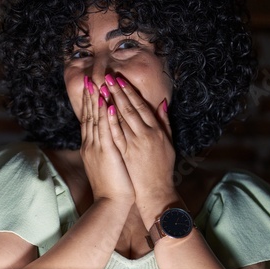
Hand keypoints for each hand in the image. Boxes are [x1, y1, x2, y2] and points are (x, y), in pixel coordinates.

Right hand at [79, 76, 134, 207]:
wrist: (110, 203)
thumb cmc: (111, 188)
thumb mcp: (105, 166)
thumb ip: (104, 151)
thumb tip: (104, 144)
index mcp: (91, 148)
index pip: (89, 121)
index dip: (88, 104)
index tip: (90, 89)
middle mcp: (91, 145)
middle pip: (89, 116)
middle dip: (89, 97)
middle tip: (89, 78)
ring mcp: (97, 148)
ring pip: (95, 120)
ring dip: (96, 100)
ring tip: (96, 83)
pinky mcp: (106, 153)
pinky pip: (105, 130)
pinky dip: (105, 116)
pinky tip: (106, 103)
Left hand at [102, 74, 177, 217]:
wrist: (155, 191)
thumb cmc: (162, 168)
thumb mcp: (168, 143)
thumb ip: (165, 122)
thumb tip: (162, 102)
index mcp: (155, 131)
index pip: (140, 106)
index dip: (130, 91)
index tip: (120, 79)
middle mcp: (145, 135)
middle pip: (129, 108)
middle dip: (117, 91)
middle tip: (107, 77)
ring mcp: (134, 144)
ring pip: (121, 118)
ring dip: (111, 101)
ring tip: (101, 87)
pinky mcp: (125, 154)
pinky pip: (116, 134)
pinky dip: (110, 120)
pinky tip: (104, 108)